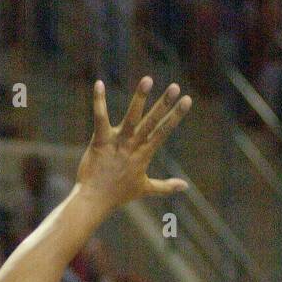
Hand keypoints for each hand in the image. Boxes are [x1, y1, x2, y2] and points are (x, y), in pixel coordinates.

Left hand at [76, 78, 191, 210]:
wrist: (94, 202)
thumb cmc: (118, 195)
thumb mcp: (145, 189)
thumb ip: (166, 186)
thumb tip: (186, 186)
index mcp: (144, 154)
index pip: (163, 131)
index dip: (176, 116)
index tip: (188, 100)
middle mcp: (133, 147)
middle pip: (151, 122)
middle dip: (164, 105)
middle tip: (176, 86)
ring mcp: (117, 143)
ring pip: (131, 118)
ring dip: (139, 99)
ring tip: (148, 79)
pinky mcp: (100, 142)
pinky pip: (100, 119)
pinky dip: (99, 102)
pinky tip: (99, 83)